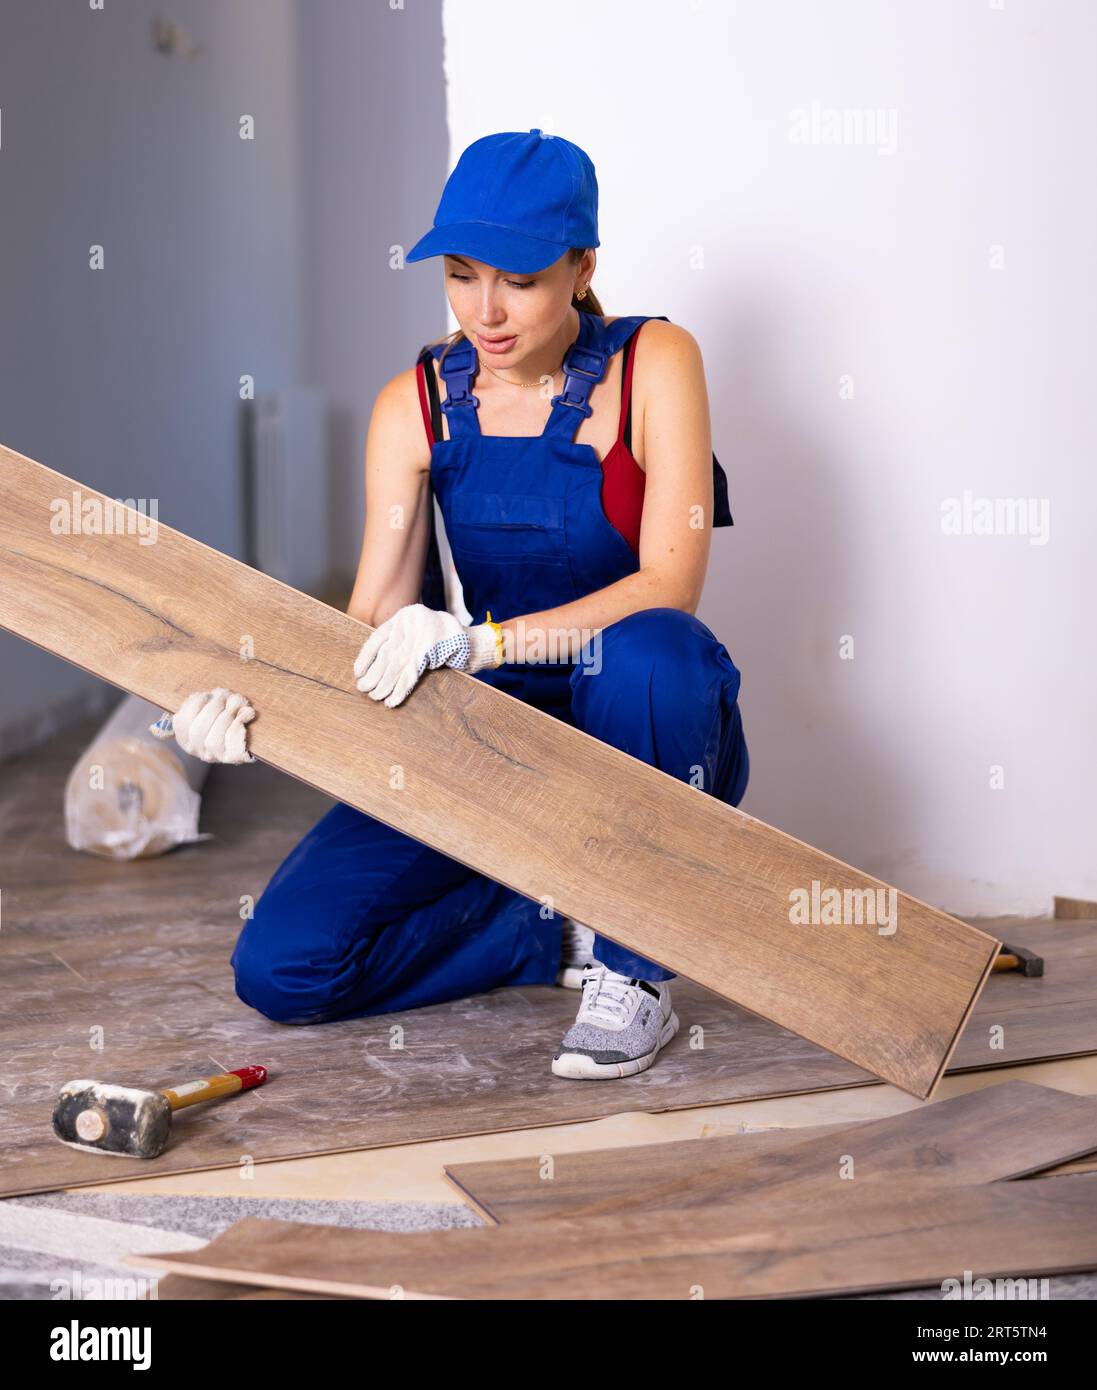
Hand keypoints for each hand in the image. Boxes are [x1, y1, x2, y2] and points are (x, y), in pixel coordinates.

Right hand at [149, 688, 256, 763]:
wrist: (246, 736)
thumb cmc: (219, 719)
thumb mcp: (198, 716)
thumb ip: (180, 717)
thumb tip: (154, 729)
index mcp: (184, 738)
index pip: (181, 721)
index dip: (194, 705)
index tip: (206, 695)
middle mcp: (197, 750)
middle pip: (199, 729)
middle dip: (213, 708)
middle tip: (223, 695)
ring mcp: (214, 756)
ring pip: (215, 737)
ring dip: (227, 715)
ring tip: (236, 701)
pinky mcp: (233, 757)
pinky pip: (233, 742)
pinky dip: (240, 723)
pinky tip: (246, 713)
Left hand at [353, 603, 501, 707]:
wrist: (474, 644)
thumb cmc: (445, 639)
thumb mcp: (420, 632)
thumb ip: (401, 641)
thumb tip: (374, 664)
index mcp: (406, 616)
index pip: (379, 637)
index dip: (366, 657)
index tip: (357, 672)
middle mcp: (411, 623)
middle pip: (386, 654)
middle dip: (374, 674)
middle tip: (363, 689)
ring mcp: (421, 637)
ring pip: (396, 666)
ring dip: (384, 685)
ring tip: (375, 697)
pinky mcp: (430, 652)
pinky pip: (410, 675)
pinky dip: (400, 690)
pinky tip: (391, 701)